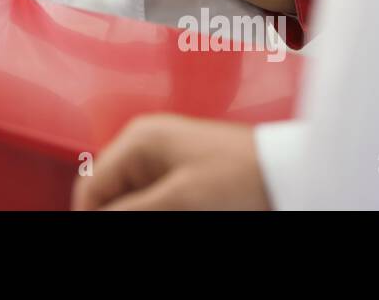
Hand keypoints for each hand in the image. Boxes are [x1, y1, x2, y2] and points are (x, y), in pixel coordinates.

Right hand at [72, 114, 270, 209]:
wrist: (288, 170)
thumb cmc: (239, 175)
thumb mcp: (179, 198)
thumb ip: (131, 212)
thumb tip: (93, 217)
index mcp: (137, 140)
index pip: (91, 186)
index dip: (90, 215)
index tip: (92, 236)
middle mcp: (144, 144)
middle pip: (110, 193)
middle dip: (117, 214)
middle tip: (149, 222)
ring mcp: (163, 157)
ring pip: (131, 198)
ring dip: (137, 213)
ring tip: (173, 214)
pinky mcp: (181, 172)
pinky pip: (153, 197)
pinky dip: (156, 210)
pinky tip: (175, 214)